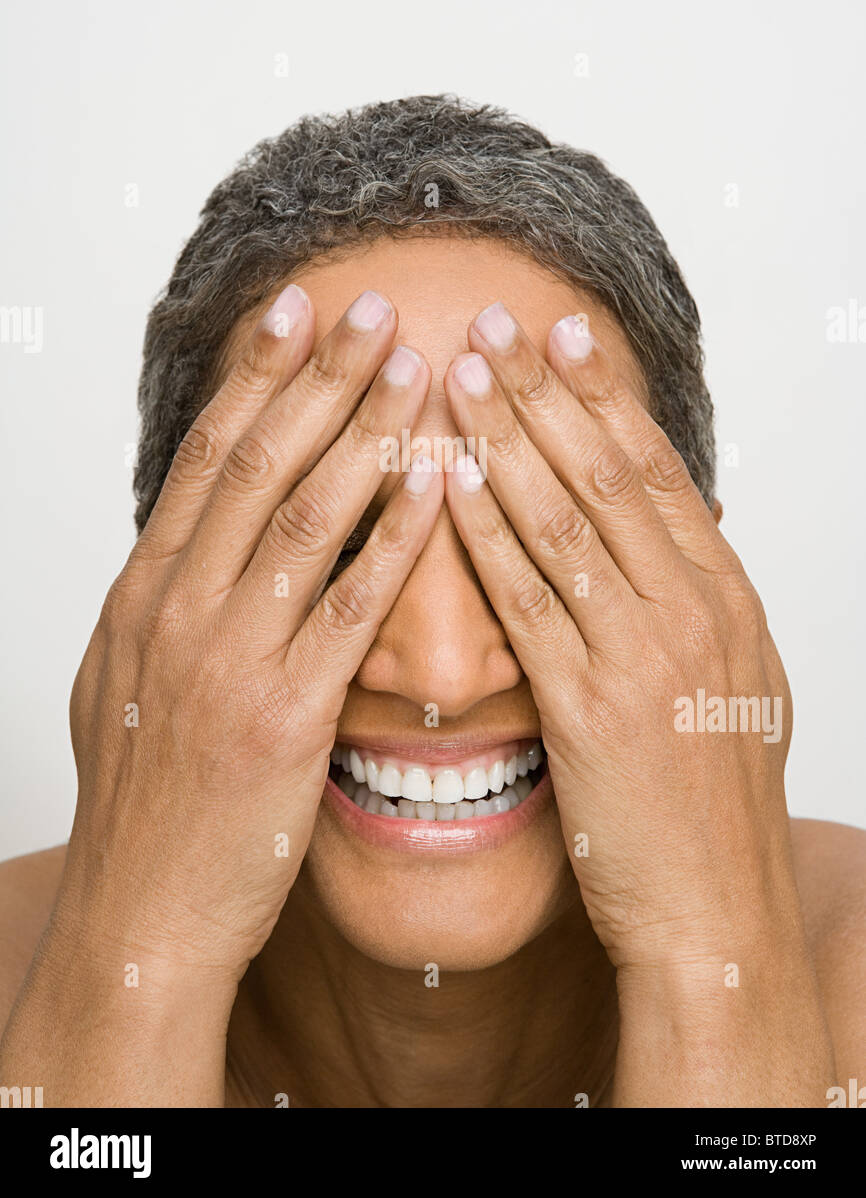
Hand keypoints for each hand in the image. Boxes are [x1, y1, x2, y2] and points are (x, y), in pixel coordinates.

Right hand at [58, 286, 442, 985]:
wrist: (141, 916)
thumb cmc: (147, 804)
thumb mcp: (130, 681)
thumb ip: (170, 603)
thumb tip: (196, 538)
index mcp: (144, 592)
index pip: (206, 456)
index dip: (254, 374)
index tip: (294, 309)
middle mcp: (179, 608)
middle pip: (256, 462)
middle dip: (318, 375)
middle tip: (370, 305)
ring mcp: (229, 658)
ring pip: (303, 516)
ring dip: (364, 432)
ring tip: (417, 368)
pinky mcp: (284, 716)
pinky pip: (349, 609)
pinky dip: (397, 539)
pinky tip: (441, 485)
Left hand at [443, 301, 796, 969]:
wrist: (717, 914)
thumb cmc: (713, 807)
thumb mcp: (732, 688)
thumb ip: (697, 606)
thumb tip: (674, 533)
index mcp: (726, 599)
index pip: (657, 471)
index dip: (605, 395)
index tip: (563, 332)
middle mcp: (692, 611)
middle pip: (608, 473)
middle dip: (545, 391)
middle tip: (497, 322)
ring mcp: (645, 654)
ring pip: (565, 519)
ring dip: (505, 439)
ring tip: (458, 373)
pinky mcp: (591, 707)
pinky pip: (526, 600)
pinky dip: (482, 532)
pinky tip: (443, 483)